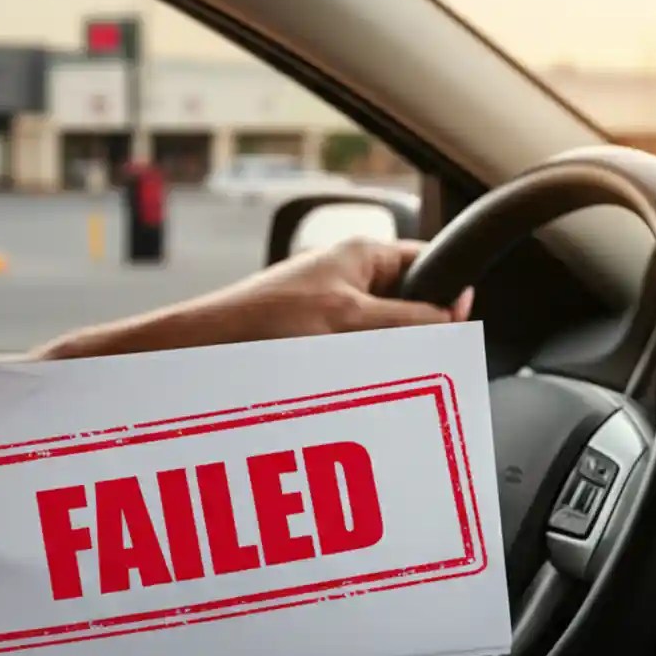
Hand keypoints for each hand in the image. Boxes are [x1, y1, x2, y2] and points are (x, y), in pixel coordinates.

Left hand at [40, 239, 472, 359]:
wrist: (197, 354)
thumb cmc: (260, 324)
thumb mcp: (353, 320)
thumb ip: (412, 319)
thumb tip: (457, 316)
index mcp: (361, 256)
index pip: (428, 263)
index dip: (449, 294)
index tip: (458, 329)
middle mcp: (345, 281)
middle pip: (408, 312)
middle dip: (413, 344)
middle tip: (413, 370)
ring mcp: (326, 314)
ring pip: (380, 346)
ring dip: (382, 370)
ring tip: (374, 388)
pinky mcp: (308, 346)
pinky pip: (351, 365)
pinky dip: (357, 382)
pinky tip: (351, 399)